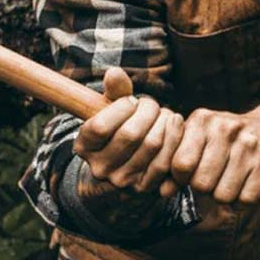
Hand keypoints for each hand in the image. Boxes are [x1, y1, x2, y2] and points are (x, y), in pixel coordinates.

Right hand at [73, 67, 184, 196]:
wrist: (128, 166)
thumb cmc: (121, 129)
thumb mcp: (112, 110)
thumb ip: (114, 92)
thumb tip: (115, 73)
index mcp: (84, 146)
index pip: (101, 126)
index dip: (121, 108)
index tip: (131, 101)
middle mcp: (100, 168)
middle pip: (131, 134)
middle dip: (148, 111)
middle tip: (153, 105)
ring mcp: (123, 181)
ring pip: (152, 144)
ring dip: (165, 122)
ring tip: (165, 115)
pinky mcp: (146, 186)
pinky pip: (167, 160)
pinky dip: (175, 138)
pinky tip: (175, 127)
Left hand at [169, 109, 259, 204]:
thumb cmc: (223, 142)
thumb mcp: (196, 144)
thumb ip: (175, 166)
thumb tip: (163, 191)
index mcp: (203, 120)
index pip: (181, 165)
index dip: (182, 178)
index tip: (190, 175)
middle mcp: (227, 127)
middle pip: (201, 184)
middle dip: (205, 189)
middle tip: (214, 179)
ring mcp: (250, 142)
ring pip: (224, 194)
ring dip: (225, 195)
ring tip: (230, 181)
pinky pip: (246, 198)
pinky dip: (244, 200)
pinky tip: (246, 185)